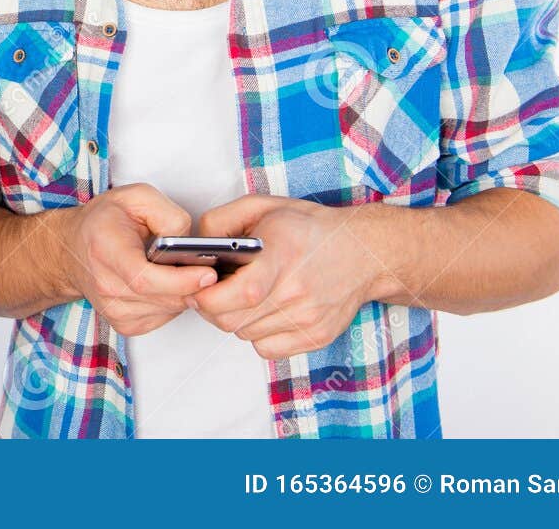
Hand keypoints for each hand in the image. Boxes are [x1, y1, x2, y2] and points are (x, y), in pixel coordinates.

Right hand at [62, 184, 219, 336]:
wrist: (72, 250)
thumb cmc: (103, 221)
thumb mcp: (136, 197)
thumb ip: (167, 215)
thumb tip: (188, 243)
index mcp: (106, 250)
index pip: (145, 278)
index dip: (181, 280)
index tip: (207, 272)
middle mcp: (106, 286)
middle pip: (163, 297)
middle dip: (192, 284)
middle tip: (206, 266)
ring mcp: (114, 310)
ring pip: (168, 310)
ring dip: (184, 293)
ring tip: (182, 270)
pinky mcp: (124, 324)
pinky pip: (163, 317)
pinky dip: (173, 301)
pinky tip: (166, 283)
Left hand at [186, 195, 384, 358]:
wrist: (363, 252)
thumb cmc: (311, 229)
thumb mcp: (262, 207)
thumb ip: (221, 222)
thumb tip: (196, 248)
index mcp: (281, 257)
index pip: (239, 294)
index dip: (207, 296)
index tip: (198, 287)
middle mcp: (296, 292)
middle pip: (233, 321)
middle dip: (212, 308)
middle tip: (214, 291)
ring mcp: (308, 319)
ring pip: (245, 335)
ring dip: (235, 319)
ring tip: (244, 296)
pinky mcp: (315, 337)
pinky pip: (266, 350)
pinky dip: (257, 334)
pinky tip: (264, 311)